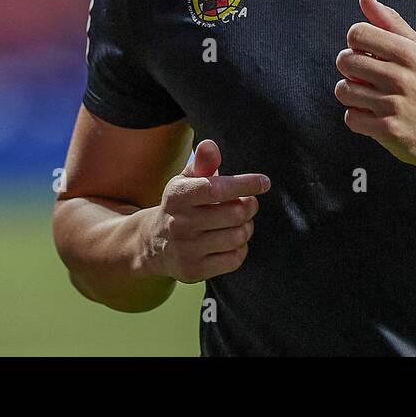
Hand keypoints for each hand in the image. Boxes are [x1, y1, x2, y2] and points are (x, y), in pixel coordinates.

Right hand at [142, 138, 268, 283]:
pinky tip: (231, 241)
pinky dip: (241, 248)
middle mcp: (179, 223)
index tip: (263, 182)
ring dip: (247, 227)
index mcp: (177, 195)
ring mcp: (185, 249)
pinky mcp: (193, 271)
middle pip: (235, 213)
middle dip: (250, 206)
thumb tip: (210, 145)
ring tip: (240, 222)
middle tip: (248, 203)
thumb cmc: (179, 206)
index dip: (245, 184)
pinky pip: (234, 259)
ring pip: (238, 236)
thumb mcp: (185, 181)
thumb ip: (202, 163)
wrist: (152, 244)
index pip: (216, 189)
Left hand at [334, 0, 415, 173]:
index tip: (367, 52)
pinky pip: (351, 118)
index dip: (355, 42)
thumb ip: (389, 21)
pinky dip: (358, 118)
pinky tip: (373, 115)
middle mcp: (401, 77)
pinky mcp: (388, 129)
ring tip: (369, 96)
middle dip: (350, 68)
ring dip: (352, 94)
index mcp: (408, 52)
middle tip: (367, 76)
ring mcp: (394, 104)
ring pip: (343, 90)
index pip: (357, 33)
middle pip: (345, 60)